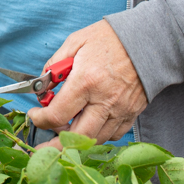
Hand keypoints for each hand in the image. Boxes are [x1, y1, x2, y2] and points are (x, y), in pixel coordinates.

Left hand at [26, 20, 147, 143]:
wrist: (149, 39)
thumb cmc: (110, 38)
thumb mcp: (75, 42)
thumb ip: (54, 64)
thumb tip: (43, 85)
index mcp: (85, 81)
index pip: (57, 114)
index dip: (39, 120)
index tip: (35, 115)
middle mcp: (104, 100)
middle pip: (77, 137)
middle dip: (56, 144)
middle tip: (45, 143)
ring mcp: (120, 110)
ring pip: (95, 139)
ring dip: (77, 139)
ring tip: (65, 130)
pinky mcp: (132, 113)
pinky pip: (113, 135)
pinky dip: (98, 135)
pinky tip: (89, 125)